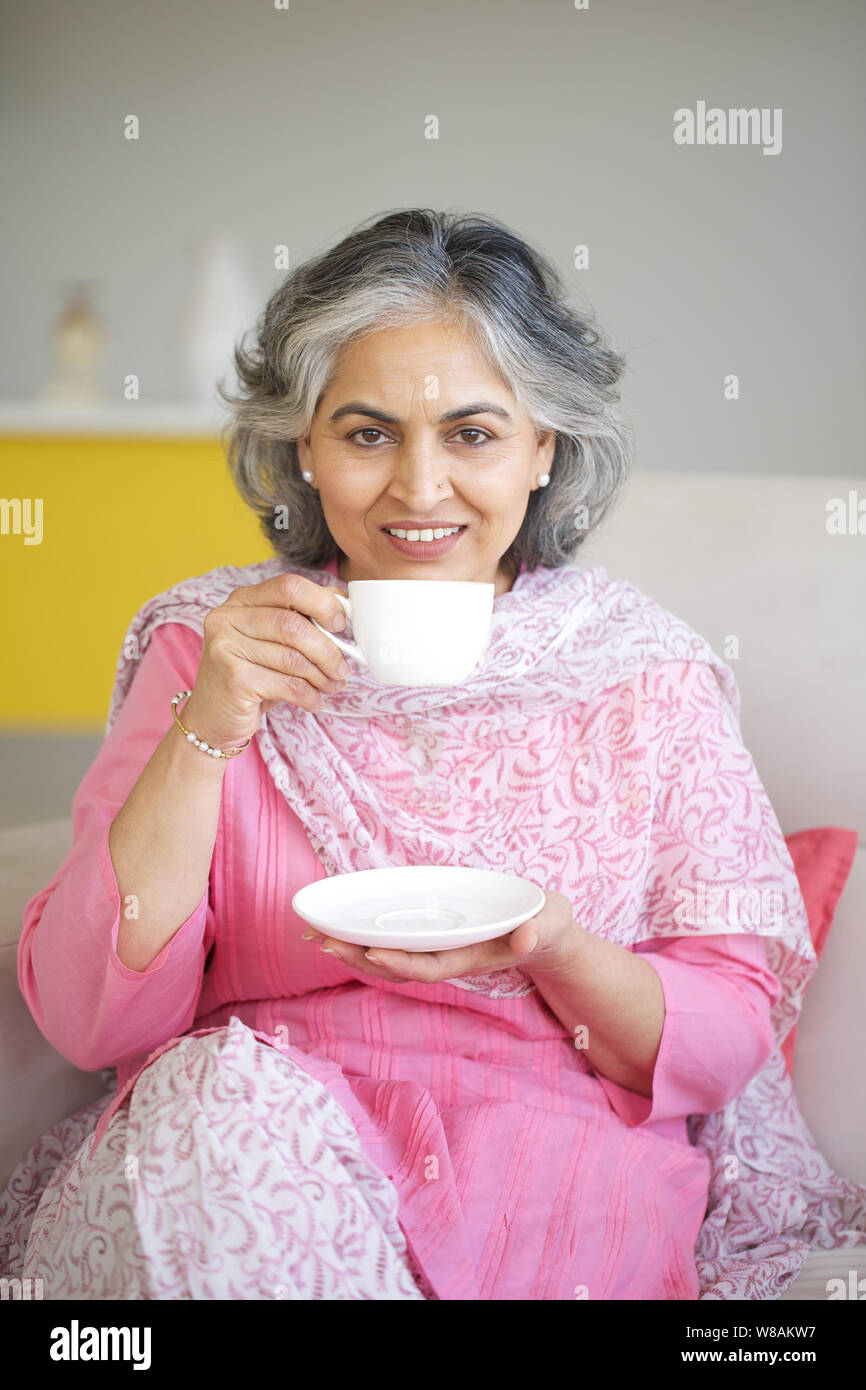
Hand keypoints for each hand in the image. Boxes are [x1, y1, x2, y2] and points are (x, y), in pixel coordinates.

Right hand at [181, 573, 351, 749]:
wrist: (213, 717)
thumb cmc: (250, 675)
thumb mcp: (272, 641)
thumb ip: (300, 618)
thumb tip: (342, 603)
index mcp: (241, 600)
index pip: (288, 586)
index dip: (322, 603)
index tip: (340, 624)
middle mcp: (227, 618)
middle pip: (293, 625)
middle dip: (327, 650)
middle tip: (342, 668)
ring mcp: (226, 648)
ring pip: (293, 658)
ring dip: (322, 676)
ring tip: (333, 686)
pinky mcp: (233, 679)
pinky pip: (288, 685)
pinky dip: (310, 696)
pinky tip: (315, 701)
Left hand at [301, 887, 581, 984]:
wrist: (547, 935)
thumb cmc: (549, 925)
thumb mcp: (553, 922)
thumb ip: (543, 928)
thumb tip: (526, 938)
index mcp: (473, 955)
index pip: (430, 965)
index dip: (400, 962)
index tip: (371, 951)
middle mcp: (450, 956)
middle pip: (399, 966)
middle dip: (361, 956)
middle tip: (323, 941)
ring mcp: (440, 950)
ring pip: (391, 956)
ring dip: (355, 949)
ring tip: (318, 936)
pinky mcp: (435, 938)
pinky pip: (395, 942)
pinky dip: (367, 937)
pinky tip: (342, 927)